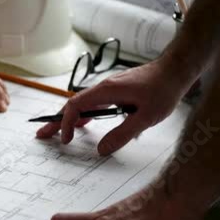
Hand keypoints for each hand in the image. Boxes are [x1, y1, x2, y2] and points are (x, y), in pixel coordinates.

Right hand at [37, 58, 190, 154]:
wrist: (176, 70)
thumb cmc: (164, 89)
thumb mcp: (145, 117)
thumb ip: (122, 134)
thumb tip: (101, 150)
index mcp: (106, 91)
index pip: (75, 107)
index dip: (65, 124)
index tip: (65, 140)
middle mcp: (104, 88)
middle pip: (73, 105)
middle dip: (56, 121)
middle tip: (42, 135)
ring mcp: (110, 89)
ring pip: (83, 104)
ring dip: (70, 118)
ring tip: (59, 133)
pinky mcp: (118, 91)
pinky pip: (94, 103)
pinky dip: (84, 114)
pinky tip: (84, 123)